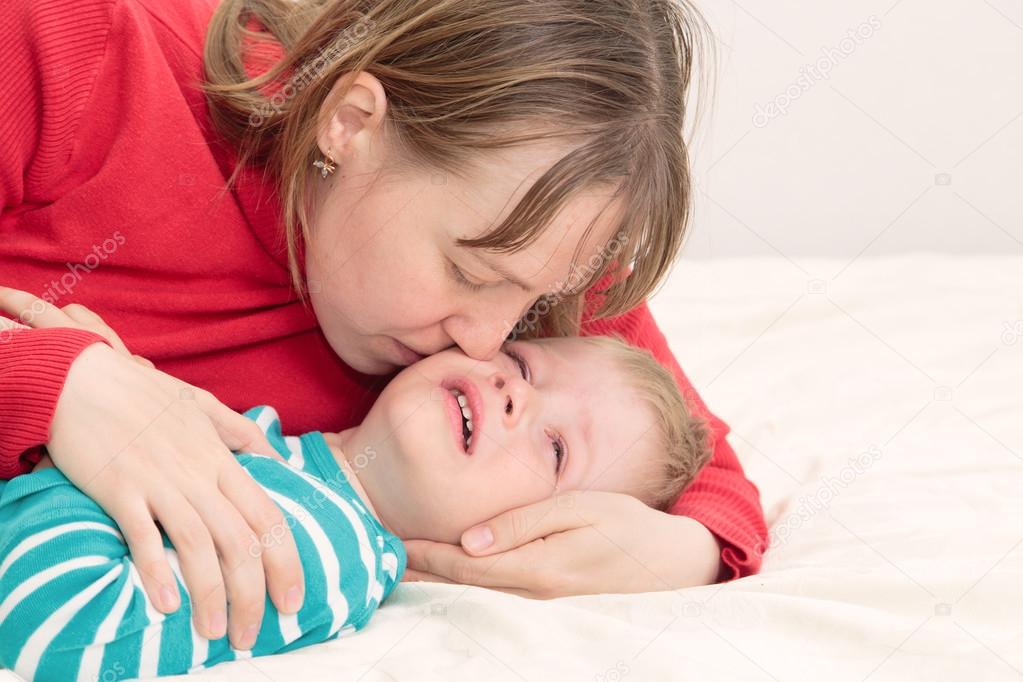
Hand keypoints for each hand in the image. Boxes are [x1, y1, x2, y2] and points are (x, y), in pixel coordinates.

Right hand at [0, 288, 305, 648]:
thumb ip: (241, 432)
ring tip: (217, 631)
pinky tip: (167, 604)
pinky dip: (157, 570)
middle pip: (240, 540)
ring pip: (200, 545)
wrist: (80, 375)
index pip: (267, 517)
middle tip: (255, 633)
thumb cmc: (142, 391)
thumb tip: (276, 459)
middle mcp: (198, 474)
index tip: (293, 599)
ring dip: (212, 594)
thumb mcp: (202, 403)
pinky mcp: (119, 488)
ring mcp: (159, 481)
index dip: (286, 561)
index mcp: (220, 459)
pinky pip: (143, 534)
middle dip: (255, 593)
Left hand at [403, 491, 721, 598]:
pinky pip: (499, 597)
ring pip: (478, 595)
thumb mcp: (578, 510)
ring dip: (442, 580)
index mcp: (538, 567)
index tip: (393, 543)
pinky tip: (455, 576)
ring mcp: (544, 605)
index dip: (427, 554)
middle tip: (383, 556)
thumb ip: (522, 523)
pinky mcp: (552, 605)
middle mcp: (535, 594)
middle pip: (464, 585)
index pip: (466, 564)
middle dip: (424, 571)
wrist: (672, 564)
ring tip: (408, 566)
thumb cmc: (628, 526)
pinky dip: (469, 586)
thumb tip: (468, 539)